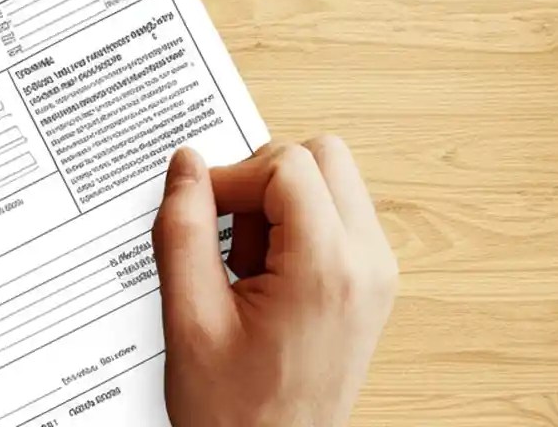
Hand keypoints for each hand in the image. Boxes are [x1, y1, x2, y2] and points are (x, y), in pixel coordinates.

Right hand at [153, 138, 397, 426]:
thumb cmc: (238, 413)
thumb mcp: (190, 318)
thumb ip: (183, 229)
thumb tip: (186, 166)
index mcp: (327, 271)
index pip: (286, 165)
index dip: (230, 175)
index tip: (198, 208)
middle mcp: (367, 264)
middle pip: (321, 156)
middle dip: (260, 178)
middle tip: (225, 232)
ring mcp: (375, 273)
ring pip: (330, 180)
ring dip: (278, 202)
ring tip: (244, 266)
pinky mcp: (367, 282)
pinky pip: (335, 214)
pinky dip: (293, 224)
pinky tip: (262, 274)